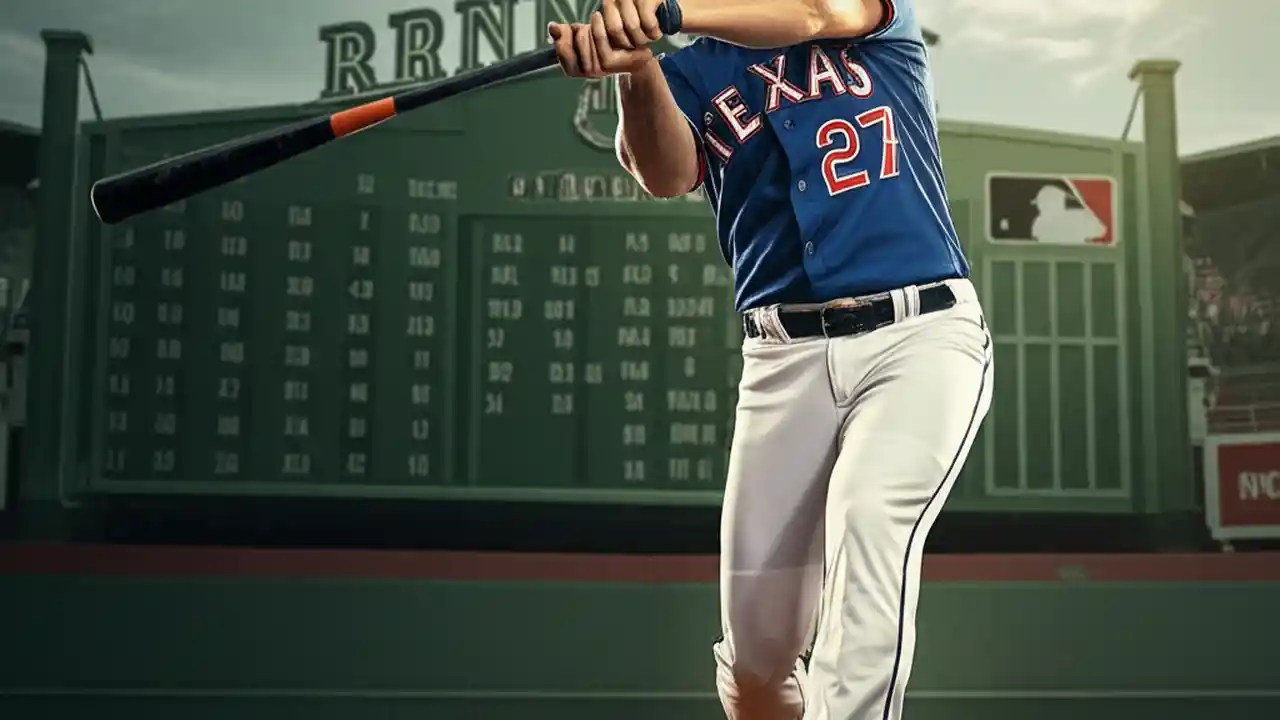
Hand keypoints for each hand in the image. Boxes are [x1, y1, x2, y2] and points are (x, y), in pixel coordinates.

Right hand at [549, 3, 663, 77]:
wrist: (637, 52)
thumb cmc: (610, 43)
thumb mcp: (585, 36)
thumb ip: (566, 33)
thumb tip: (552, 27)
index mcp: (577, 69)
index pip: (561, 50)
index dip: (563, 36)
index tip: (569, 28)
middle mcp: (586, 72)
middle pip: (571, 41)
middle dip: (578, 30)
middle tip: (588, 28)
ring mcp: (598, 69)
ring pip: (582, 38)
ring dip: (588, 27)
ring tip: (597, 25)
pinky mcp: (609, 63)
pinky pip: (597, 37)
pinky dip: (597, 24)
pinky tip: (599, 18)